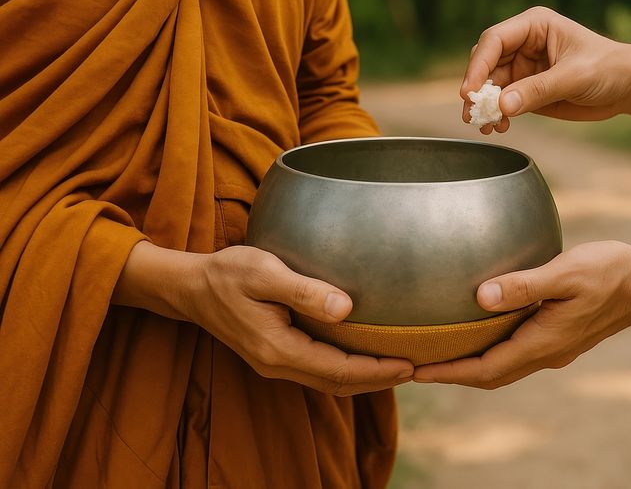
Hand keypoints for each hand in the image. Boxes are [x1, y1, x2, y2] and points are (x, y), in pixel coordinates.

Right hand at [114, 242, 413, 394]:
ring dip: (364, 378)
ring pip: (329, 380)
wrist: (189, 287)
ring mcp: (275, 362)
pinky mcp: (274, 354)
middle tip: (416, 368)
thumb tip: (347, 308)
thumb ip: (304, 291)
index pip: (340, 369)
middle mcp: (278, 364)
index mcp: (279, 349)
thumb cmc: (226, 273)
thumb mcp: (264, 272)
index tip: (410, 364)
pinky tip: (363, 354)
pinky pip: (318, 370)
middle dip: (379, 379)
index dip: (378, 370)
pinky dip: (346, 368)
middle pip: (339, 383)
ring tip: (398, 366)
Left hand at [412, 224, 630, 389]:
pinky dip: (491, 348)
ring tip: (439, 352)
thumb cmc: (611, 271)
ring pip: (504, 366)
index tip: (415, 371)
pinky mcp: (562, 336)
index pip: (485, 370)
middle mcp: (547, 353)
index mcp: (544, 342)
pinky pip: (517, 351)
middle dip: (452, 374)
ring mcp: (556, 347)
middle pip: (490, 375)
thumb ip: (524, 285)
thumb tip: (480, 297)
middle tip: (415, 365)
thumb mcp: (566, 271)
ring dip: (470, 365)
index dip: (448, 373)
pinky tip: (480, 328)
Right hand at [461, 7, 630, 133]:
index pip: (494, 40)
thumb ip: (537, 90)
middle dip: (477, 89)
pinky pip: (504, 102)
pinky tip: (499, 127)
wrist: (628, 87)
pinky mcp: (528, 90)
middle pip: (486, 63)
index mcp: (534, 26)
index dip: (478, 65)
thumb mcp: (574, 77)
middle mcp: (524, 44)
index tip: (470, 91)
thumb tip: (503, 105)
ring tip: (484, 125)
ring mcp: (524, 68)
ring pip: (491, 86)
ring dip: (485, 106)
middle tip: (472, 113)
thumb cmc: (609, 68)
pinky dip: (498, 115)